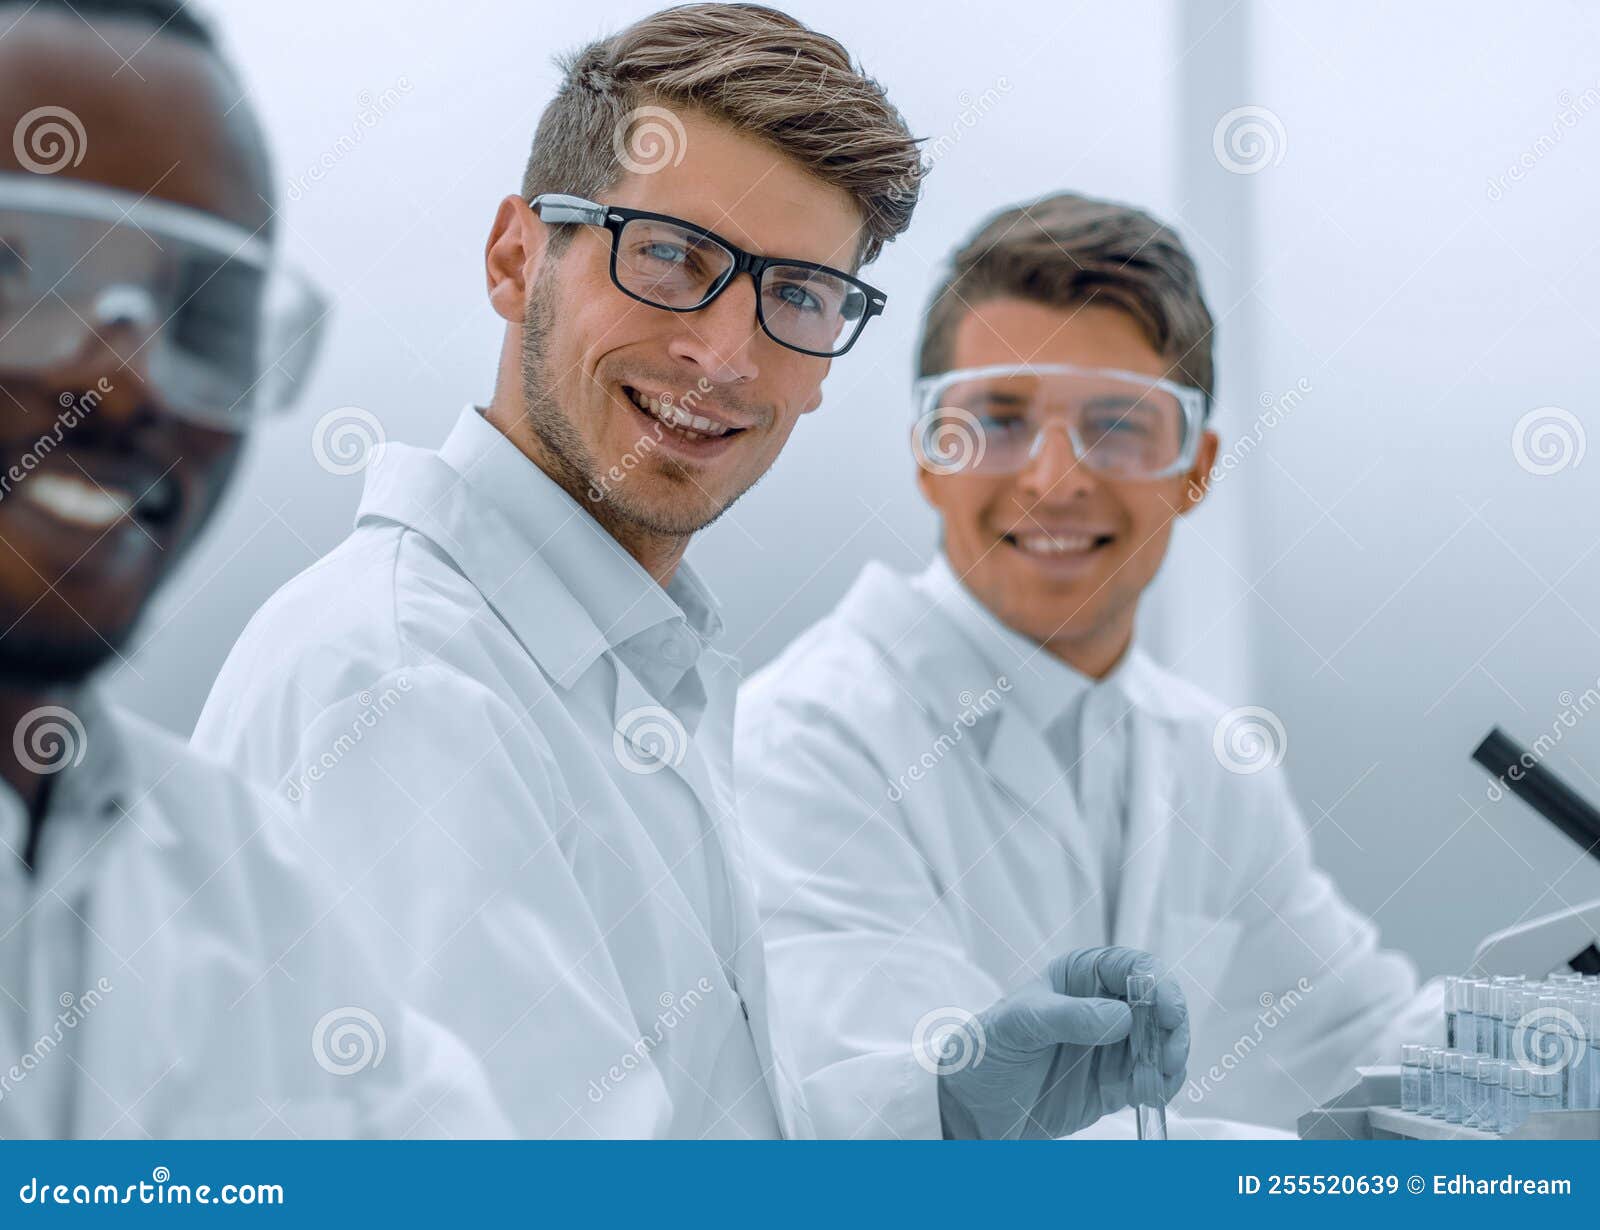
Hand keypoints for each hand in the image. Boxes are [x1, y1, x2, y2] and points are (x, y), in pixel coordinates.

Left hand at [934, 946, 1187, 1138]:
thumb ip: (1068, 1018)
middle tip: (1170, 1058)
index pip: (1133, 967)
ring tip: (1152, 1085)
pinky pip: (1155, 1079)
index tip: (1167, 1012)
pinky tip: (1147, 1096)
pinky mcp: (1117, 1083)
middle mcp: (1103, 1005)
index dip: (1159, 984)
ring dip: (1170, 1062)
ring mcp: (1113, 1046)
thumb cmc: (986, 1051)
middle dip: (1173, 1028)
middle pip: (1160, 1005)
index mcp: (1079, 976)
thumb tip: (1123, 1017)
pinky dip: (1162, 1086)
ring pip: (1164, 1043)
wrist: (971, 1108)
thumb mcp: (1018, 1026)